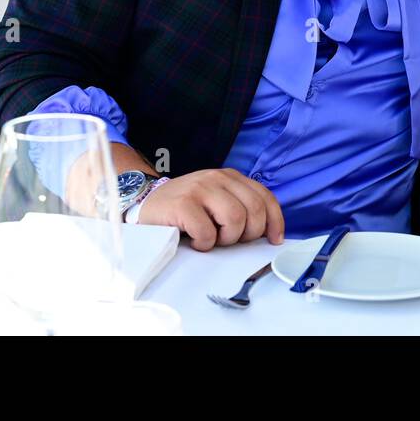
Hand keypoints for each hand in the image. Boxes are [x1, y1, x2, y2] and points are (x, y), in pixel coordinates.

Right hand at [138, 169, 284, 251]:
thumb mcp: (216, 201)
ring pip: (235, 219)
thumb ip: (239, 207)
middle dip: (248, 234)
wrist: (144, 203)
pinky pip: (207, 232)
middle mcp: (217, 178)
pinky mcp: (183, 204)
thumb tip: (268, 233)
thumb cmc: (185, 209)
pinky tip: (194, 240)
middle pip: (253, 210)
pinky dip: (204, 243)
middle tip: (229, 241)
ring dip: (225, 238)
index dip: (274, 221)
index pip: (264, 197)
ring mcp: (199, 189)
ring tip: (211, 238)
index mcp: (230, 177)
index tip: (273, 240)